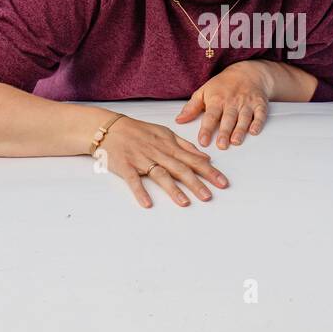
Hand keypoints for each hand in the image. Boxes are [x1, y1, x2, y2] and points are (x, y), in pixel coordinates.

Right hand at [99, 115, 228, 208]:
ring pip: (160, 175)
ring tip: (185, 202)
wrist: (109, 128)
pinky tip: (147, 203)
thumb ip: (185, 146)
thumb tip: (205, 157)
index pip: (193, 160)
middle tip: (209, 196)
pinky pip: (134, 180)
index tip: (222, 182)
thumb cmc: (138, 131)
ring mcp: (141, 159)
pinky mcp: (126, 166)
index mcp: (169, 145)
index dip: (209, 171)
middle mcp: (158, 152)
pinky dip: (140, 191)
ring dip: (173, 189)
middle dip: (196, 183)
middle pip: (180, 169)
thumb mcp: (164, 133)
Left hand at [175, 60, 274, 149]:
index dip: (206, 129)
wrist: (247, 72)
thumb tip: (179, 120)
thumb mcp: (204, 91)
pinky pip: (260, 114)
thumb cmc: (223, 85)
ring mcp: (247, 103)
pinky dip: (258, 123)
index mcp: (217, 99)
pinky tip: (254, 131)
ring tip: (235, 141)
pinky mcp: (260, 104)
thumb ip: (191, 107)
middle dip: (225, 132)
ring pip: (244, 117)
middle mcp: (232, 102)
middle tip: (221, 145)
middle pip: (228, 118)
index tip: (203, 141)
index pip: (210, 116)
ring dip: (240, 130)